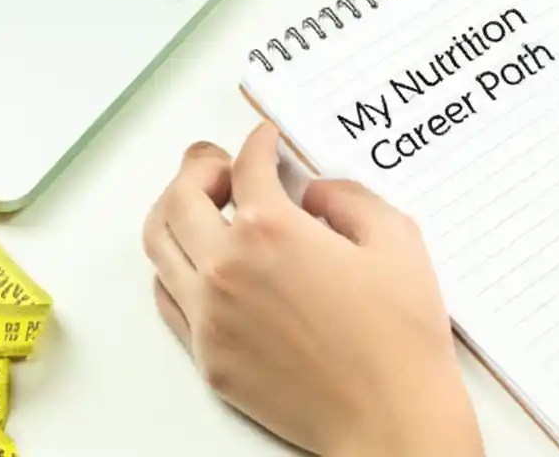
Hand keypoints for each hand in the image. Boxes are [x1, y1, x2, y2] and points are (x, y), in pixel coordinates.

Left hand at [143, 123, 482, 455]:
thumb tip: (314, 192)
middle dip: (200, 167)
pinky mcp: (208, 356)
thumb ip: (349, 197)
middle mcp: (226, 270)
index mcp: (272, 232)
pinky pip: (168, 296)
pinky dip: (174, 265)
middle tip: (223, 165)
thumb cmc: (399, 337)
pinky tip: (201, 261)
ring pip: (159, 243)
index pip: (245, 166)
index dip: (257, 141)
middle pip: (180, 195)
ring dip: (176, 212)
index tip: (265, 140)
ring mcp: (210, 316)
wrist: (389, 418)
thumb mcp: (396, 239)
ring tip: (204, 208)